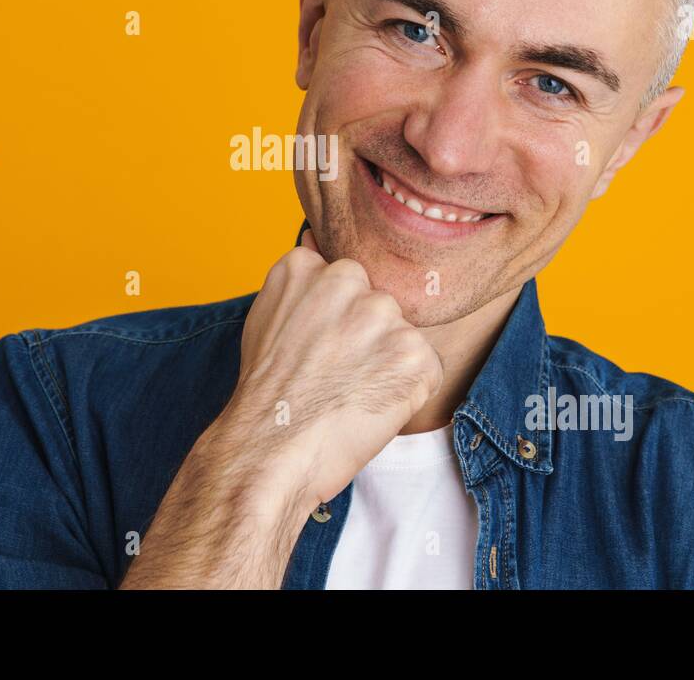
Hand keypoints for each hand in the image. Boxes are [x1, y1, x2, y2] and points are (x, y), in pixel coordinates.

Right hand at [218, 229, 445, 505]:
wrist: (268, 452)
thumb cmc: (266, 396)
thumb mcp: (266, 318)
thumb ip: (300, 281)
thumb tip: (315, 240)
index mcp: (305, 267)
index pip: (347, 283)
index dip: (337, 324)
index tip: (317, 351)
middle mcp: (345, 279)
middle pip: (378, 305)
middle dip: (366, 339)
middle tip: (334, 376)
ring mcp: (381, 315)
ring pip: (403, 336)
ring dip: (389, 365)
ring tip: (351, 394)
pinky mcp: (413, 352)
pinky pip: (428, 368)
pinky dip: (410, 392)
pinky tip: (372, 407)